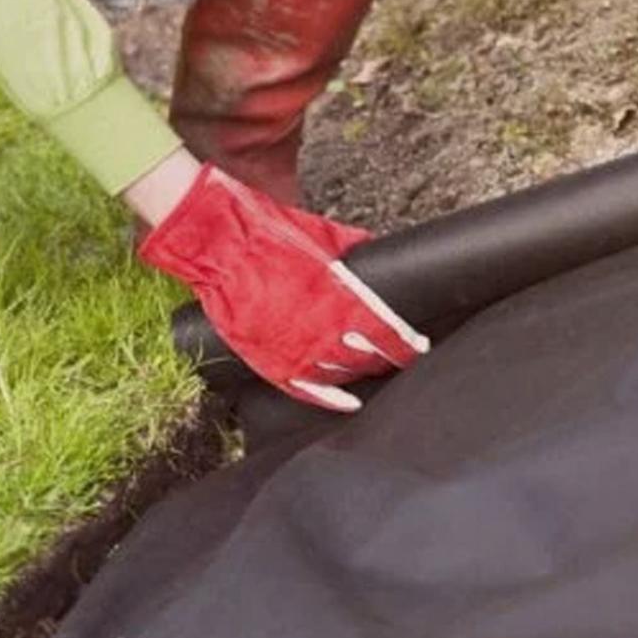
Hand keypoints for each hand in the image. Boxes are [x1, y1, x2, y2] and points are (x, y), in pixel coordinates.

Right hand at [138, 165, 428, 410]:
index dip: (405, 341)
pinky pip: (306, 389)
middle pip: (367, 355)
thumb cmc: (269, 234)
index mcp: (338, 294)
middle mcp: (320, 327)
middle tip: (402, 358)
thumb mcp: (321, 234)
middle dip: (387, 358)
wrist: (219, 245)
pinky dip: (330, 398)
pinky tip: (348, 403)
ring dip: (362, 373)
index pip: (384, 329)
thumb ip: (352, 250)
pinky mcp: (268, 360)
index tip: (418, 345)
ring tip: (376, 371)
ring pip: (341, 372)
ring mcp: (293, 348)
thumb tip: (372, 254)